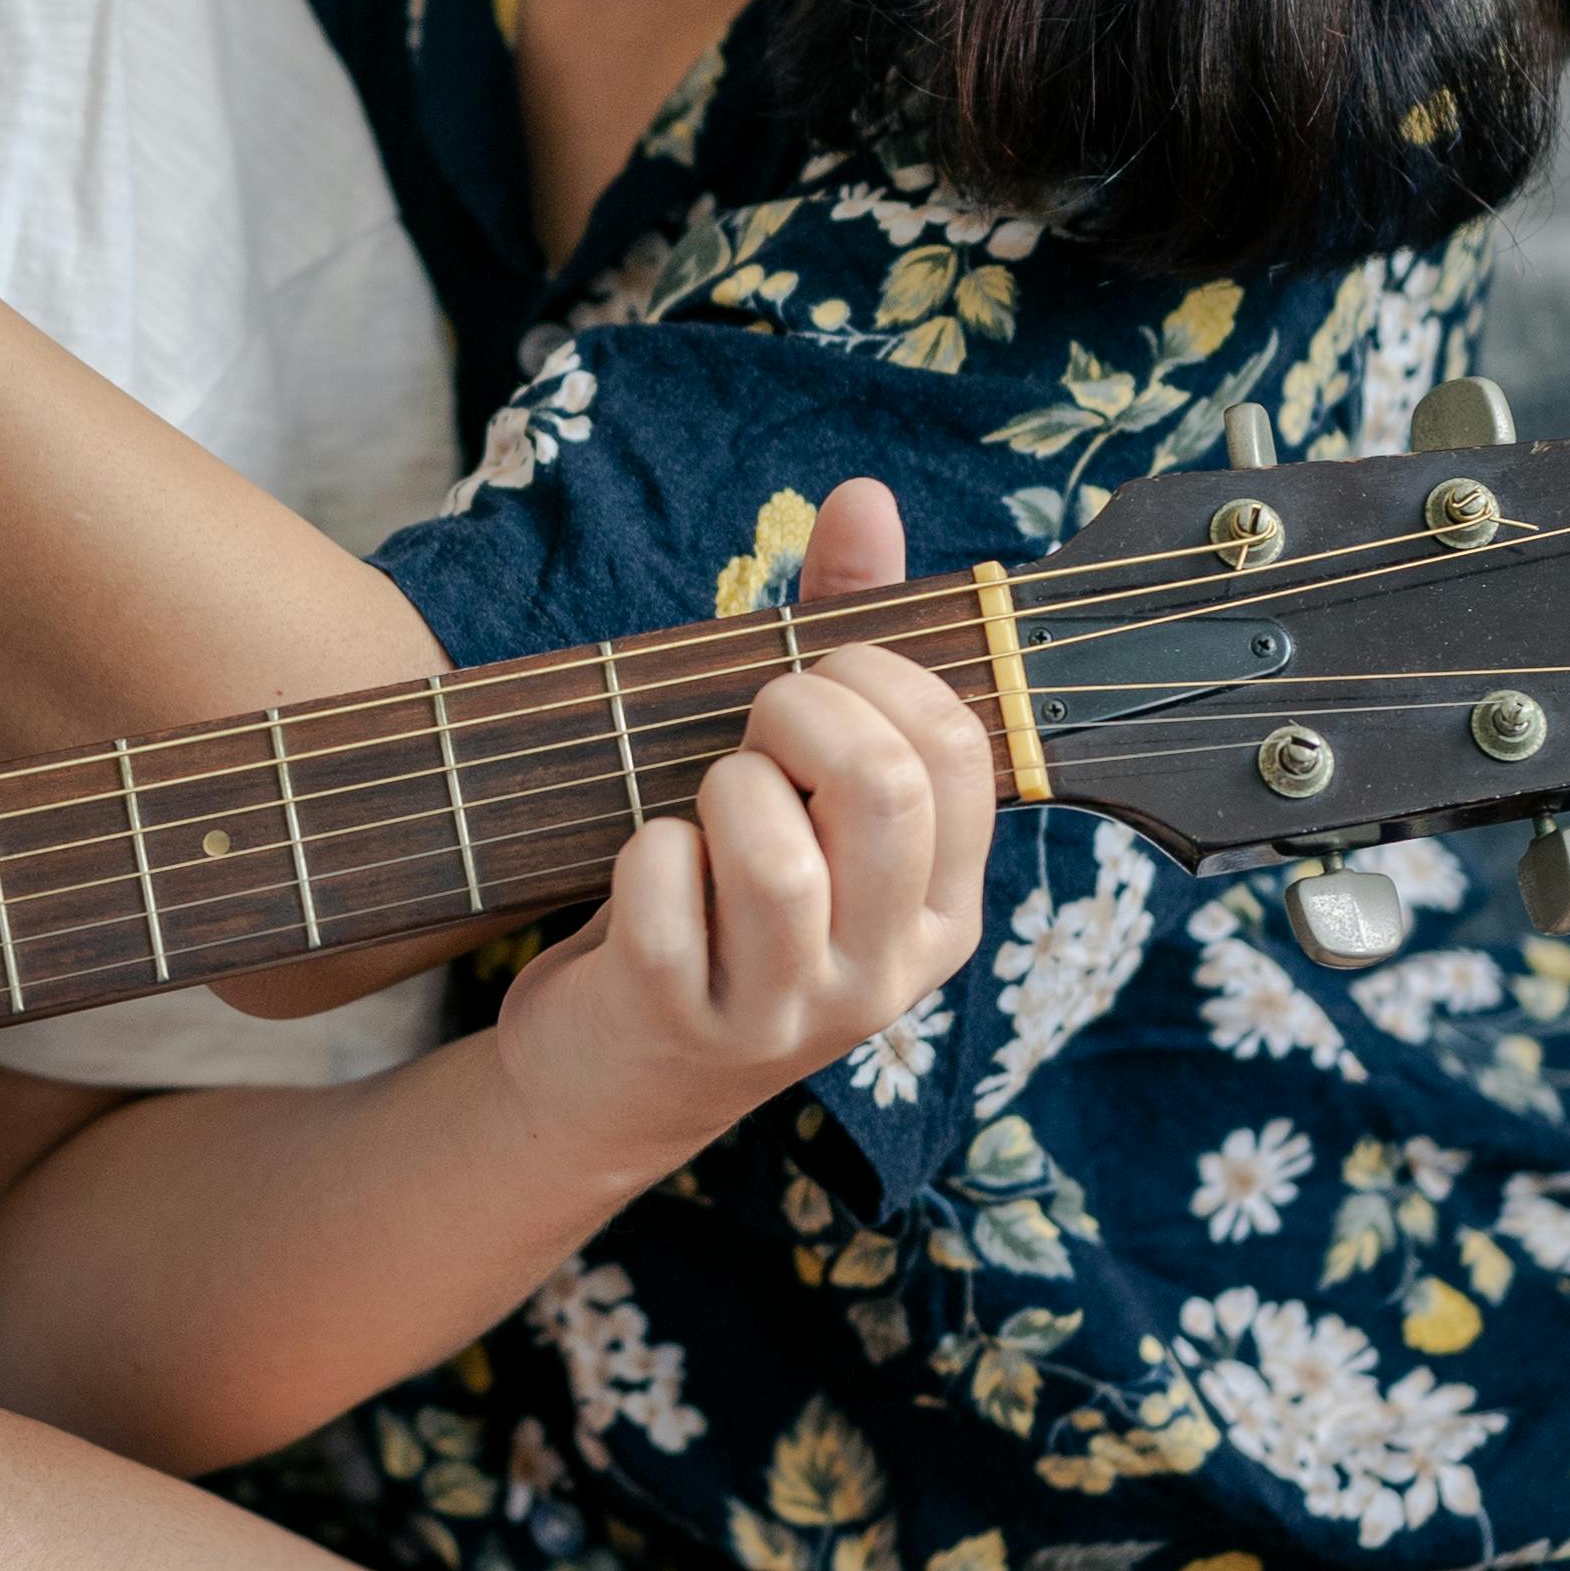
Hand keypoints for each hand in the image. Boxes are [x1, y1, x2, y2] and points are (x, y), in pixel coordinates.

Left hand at [486, 481, 991, 1190]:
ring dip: (719, 787)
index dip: (877, 672)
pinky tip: (646, 870)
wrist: (611, 1073)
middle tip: (753, 724)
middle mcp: (885, 971)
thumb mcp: (795, 783)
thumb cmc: (717, 896)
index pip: (958, 751)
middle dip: (796, 708)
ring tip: (703, 806)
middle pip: (878, 789)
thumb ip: (840, 633)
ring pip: (772, 853)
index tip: (815, 675)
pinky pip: (662, 891)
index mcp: (943, 908)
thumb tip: (867, 496)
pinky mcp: (678, 1023)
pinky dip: (641, 852)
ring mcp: (785, 1010)